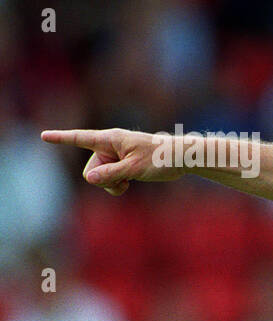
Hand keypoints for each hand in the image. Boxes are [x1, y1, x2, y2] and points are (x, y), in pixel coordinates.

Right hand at [42, 128, 184, 195]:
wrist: (180, 159)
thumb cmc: (160, 158)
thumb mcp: (135, 168)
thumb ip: (111, 174)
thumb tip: (89, 179)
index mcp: (110, 140)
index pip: (80, 138)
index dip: (61, 138)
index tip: (43, 135)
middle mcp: (108, 146)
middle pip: (90, 170)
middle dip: (103, 180)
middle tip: (125, 179)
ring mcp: (114, 157)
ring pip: (99, 178)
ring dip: (112, 184)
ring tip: (131, 180)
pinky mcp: (120, 165)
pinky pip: (108, 180)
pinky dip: (117, 185)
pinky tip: (131, 182)